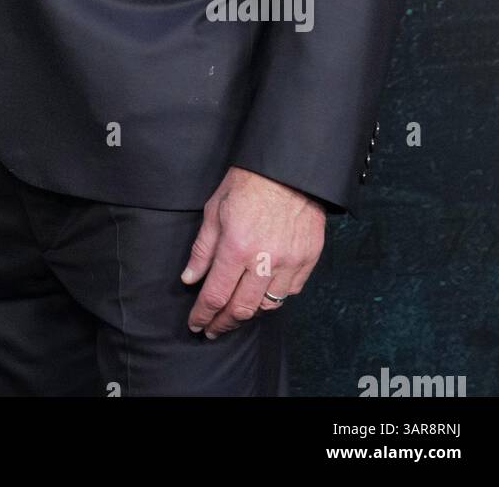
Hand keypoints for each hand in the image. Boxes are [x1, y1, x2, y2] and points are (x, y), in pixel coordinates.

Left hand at [181, 166, 324, 336]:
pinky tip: (261, 295)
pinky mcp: (308, 260)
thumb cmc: (248, 184)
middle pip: (242, 308)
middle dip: (223, 323)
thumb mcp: (215, 209)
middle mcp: (264, 260)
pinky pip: (290, 292)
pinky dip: (274, 298)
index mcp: (236, 246)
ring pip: (268, 306)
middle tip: (213, 328)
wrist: (289, 169)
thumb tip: (190, 278)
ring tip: (234, 314)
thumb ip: (202, 249)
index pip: (216, 294)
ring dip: (248, 314)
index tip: (196, 324)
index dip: (203, 314)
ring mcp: (289, 262)